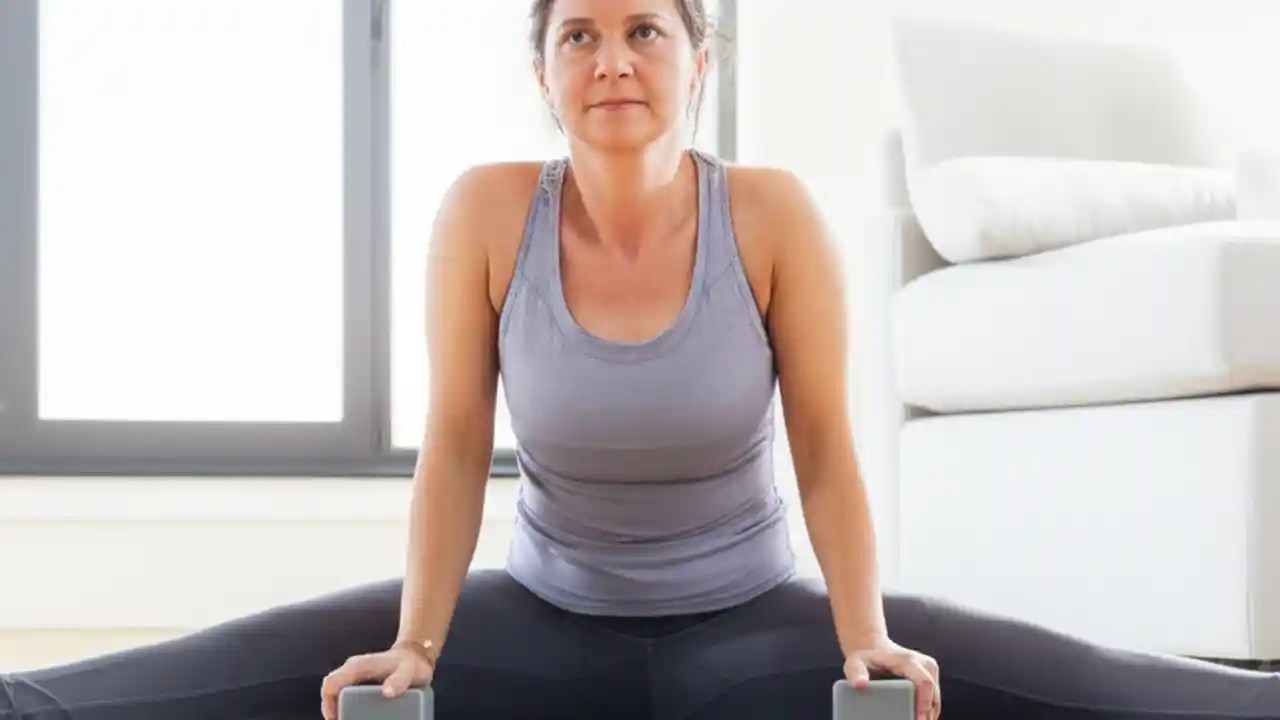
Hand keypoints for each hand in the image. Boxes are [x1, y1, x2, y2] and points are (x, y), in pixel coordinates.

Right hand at [319, 640, 436, 719]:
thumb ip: (399, 680)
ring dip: (339, 709)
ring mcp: (356, 676)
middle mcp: (353, 669)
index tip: (335, 719)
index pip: (332, 683)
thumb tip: (386, 692)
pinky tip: (356, 717)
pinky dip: (347, 707)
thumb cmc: (411, 663)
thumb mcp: (408, 671)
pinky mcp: (361, 682)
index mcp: (359, 666)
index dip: (328, 703)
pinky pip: (348, 695)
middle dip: (333, 709)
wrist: (415, 655)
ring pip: (338, 693)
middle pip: (332, 691)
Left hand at [844, 636, 940, 719]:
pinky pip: (934, 700)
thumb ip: (856, 672)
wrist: (875, 649)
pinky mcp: (931, 679)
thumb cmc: (865, 659)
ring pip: (936, 700)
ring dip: (928, 715)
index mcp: (907, 660)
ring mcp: (930, 671)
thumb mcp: (855, 663)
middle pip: (933, 695)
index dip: (924, 703)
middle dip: (926, 715)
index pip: (924, 682)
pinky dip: (928, 713)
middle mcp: (923, 664)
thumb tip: (860, 685)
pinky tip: (916, 719)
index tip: (918, 719)